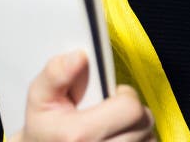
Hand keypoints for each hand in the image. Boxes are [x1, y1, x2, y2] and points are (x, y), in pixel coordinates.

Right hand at [9, 50, 155, 141]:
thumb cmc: (45, 128)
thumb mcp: (40, 97)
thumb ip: (56, 73)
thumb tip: (79, 57)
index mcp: (79, 135)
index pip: (131, 108)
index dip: (124, 96)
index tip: (111, 97)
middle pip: (144, 122)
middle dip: (132, 111)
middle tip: (112, 111)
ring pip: (148, 137)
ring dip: (136, 128)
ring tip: (114, 126)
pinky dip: (139, 140)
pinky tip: (119, 137)